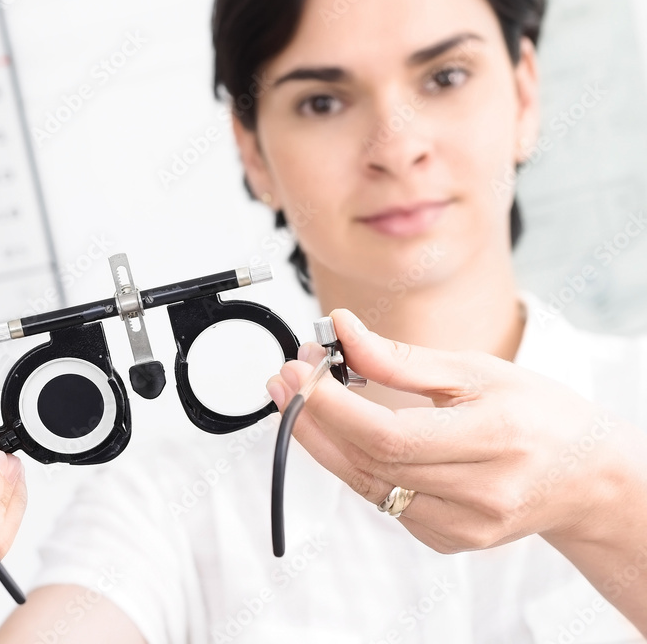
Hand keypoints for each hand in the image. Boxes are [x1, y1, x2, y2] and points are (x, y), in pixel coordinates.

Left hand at [266, 310, 637, 552]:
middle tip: (286, 379)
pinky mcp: (450, 541)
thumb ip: (401, 357)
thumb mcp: (476, 369)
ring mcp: (465, 526)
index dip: (332, 406)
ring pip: (368, 486)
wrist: (585, 475)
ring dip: (323, 442)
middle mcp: (482, 492)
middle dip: (315, 418)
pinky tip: (347, 435)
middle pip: (370, 462)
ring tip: (300, 401)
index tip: (298, 371)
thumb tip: (342, 331)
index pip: (389, 435)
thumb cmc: (536, 412)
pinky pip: (384, 502)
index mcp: (496, 438)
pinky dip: (357, 466)